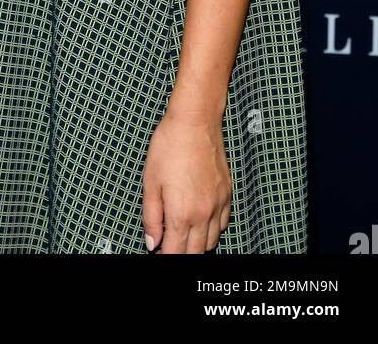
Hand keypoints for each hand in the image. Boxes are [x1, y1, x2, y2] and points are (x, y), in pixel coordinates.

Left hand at [142, 105, 231, 253]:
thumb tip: (152, 243)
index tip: (158, 253)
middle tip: (168, 247)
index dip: (165, 256)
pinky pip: (222, 224)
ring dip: (197, 245)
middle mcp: (203, 214)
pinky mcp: (227, 194)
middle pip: (195, 252)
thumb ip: (151, 217)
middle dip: (181, 254)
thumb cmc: (170, 146)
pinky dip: (211, 230)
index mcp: (182, 213)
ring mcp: (218, 205)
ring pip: (211, 241)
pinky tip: (200, 221)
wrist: (195, 121)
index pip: (176, 253)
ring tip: (182, 236)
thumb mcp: (150, 181)